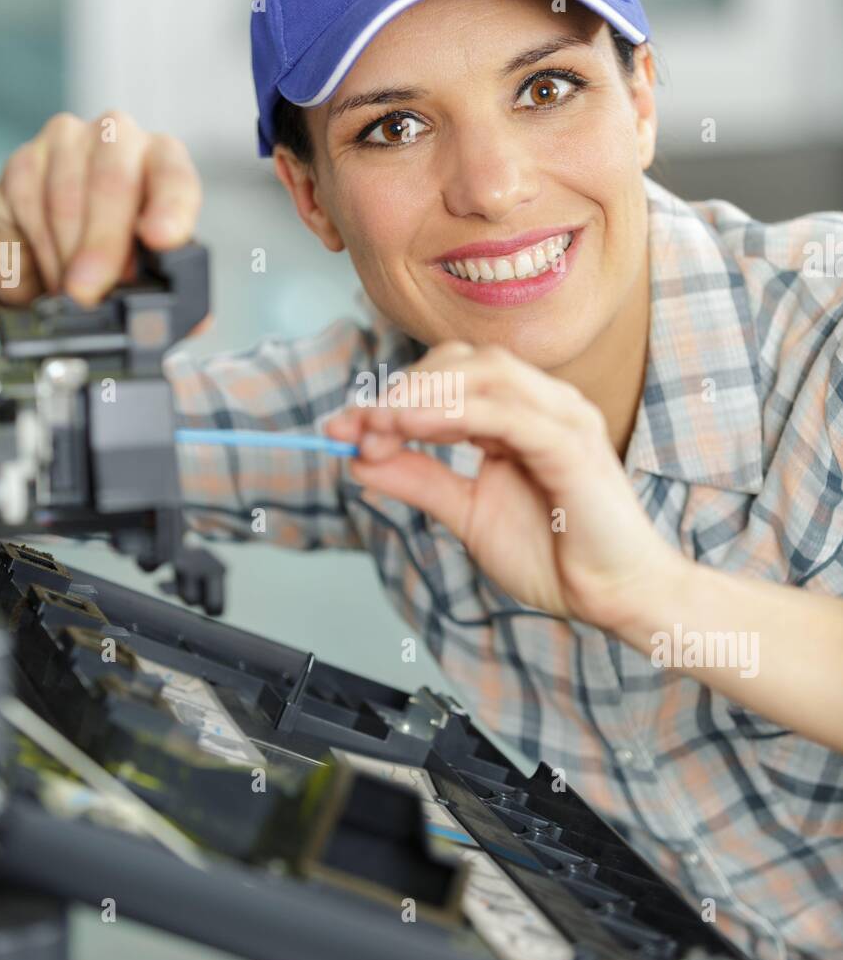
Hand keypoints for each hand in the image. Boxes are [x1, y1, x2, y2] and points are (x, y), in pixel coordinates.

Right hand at [0, 111, 205, 319]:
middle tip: (92, 291)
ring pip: (67, 199)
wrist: (52, 252)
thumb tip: (197, 321)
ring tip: (75, 290)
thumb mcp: (150, 268)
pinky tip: (52, 270)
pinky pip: (30, 205)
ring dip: (69, 257)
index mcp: (163, 159)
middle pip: (115, 183)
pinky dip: (41, 249)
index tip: (161, 239)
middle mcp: (118, 140)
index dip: (170, 207)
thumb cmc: (112, 251)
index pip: (175, 174)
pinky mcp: (24, 161)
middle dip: (104, 246)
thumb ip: (177, 291)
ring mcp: (68, 142)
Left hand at [325, 341, 685, 631]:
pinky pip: (504, 413)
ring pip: (485, 373)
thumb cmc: (559, 558)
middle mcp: (545, 405)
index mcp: (523, 416)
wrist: (616, 598)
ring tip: (375, 423)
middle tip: (354, 425)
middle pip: (465, 361)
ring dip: (421, 393)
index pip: (451, 378)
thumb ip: (420, 481)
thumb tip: (360, 460)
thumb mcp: (468, 515)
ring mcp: (562, 418)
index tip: (343, 427)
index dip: (394, 395)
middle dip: (402, 388)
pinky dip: (452, 412)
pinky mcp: (571, 444)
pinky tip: (410, 426)